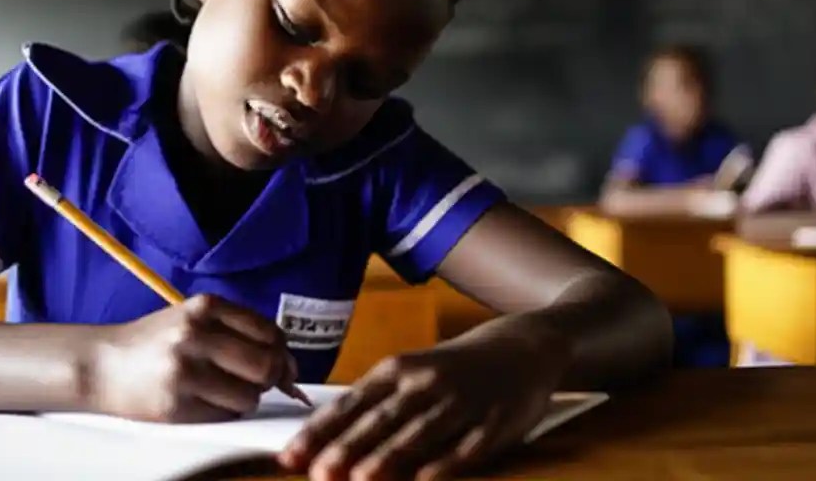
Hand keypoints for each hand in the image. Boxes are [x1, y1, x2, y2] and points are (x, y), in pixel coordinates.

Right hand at [91, 294, 296, 422]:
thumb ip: (238, 332)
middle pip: (266, 365)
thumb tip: (290, 366)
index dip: (282, 353)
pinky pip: (224, 415)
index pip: (270, 332)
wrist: (102, 364)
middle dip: (271, 378)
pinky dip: (223, 412)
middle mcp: (195, 334)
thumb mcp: (193, 319)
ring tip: (222, 390)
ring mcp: (184, 370)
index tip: (281, 365)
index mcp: (205, 306)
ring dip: (244, 399)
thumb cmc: (155, 343)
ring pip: (249, 396)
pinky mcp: (176, 404)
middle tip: (259, 383)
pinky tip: (203, 400)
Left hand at [280, 315, 569, 480]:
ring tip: (359, 478)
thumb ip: (376, 403)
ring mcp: (462, 402)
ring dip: (387, 457)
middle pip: (380, 420)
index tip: (292, 455)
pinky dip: (443, 465)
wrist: (523, 346)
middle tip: (318, 472)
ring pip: (419, 433)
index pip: (351, 403)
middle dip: (347, 448)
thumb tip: (328, 437)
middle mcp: (426, 382)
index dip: (321, 431)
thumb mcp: (412, 371)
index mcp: (399, 368)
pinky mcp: (494, 424)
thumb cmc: (454, 367)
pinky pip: (465, 448)